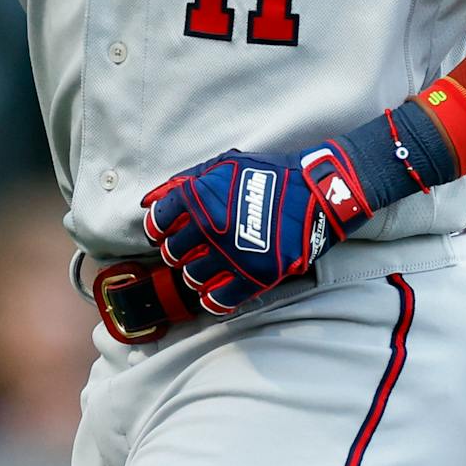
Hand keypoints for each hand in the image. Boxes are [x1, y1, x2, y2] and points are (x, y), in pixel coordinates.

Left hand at [140, 141, 379, 313]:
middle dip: (177, 251)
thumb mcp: (222, 166)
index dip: (157, 229)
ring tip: (207, 266)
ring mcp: (231, 253)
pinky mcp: (254, 274)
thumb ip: (182, 182)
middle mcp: (209, 227)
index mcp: (197, 198)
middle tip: (190, 249)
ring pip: (192, 277)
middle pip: (172, 253)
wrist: (316, 192)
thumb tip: (148, 200)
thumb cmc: (268, 175)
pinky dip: (212, 299)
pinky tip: (214, 292)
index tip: (165, 232)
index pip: (157, 223)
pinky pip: (220, 299)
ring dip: (195, 273)